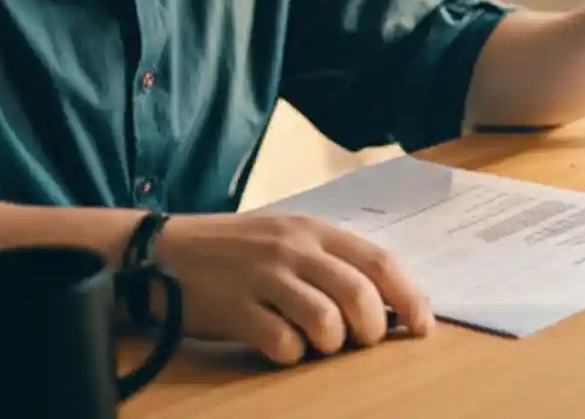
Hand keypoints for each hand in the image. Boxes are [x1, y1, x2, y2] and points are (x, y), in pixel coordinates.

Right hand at [154, 213, 433, 364]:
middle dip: (371, 329)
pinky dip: (290, 354)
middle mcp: (292, 248)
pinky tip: (276, 343)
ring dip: (331, 344)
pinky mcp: (234, 308)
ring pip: (326, 322)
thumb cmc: (235, 251)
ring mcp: (262, 276)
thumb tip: (389, 303)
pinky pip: (282, 344)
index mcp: (313, 230)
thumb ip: (333, 262)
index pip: (379, 261)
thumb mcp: (287, 239)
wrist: (162, 251)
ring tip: (314, 342)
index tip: (422, 326)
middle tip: (361, 341)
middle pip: (359, 295)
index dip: (409, 297)